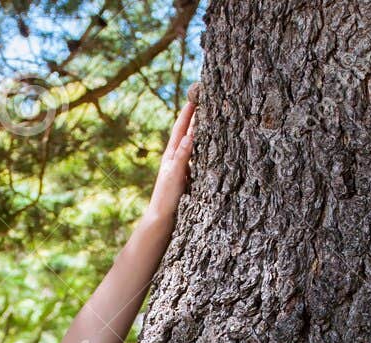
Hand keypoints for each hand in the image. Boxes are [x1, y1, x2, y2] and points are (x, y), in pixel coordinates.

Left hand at [145, 96, 196, 224]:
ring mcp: (181, 167)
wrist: (162, 219)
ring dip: (198, 130)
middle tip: (203, 101)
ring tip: (208, 117)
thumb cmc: (166, 198)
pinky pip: (196, 156)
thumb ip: (182, 156)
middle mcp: (175, 159)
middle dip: (194, 117)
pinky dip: (202, 147)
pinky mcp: (186, 177)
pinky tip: (207, 146)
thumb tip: (190, 134)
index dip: (187, 113)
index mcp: (170, 155)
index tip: (194, 96)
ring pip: (191, 144)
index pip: (180, 129)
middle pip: (186, 133)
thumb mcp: (174, 175)